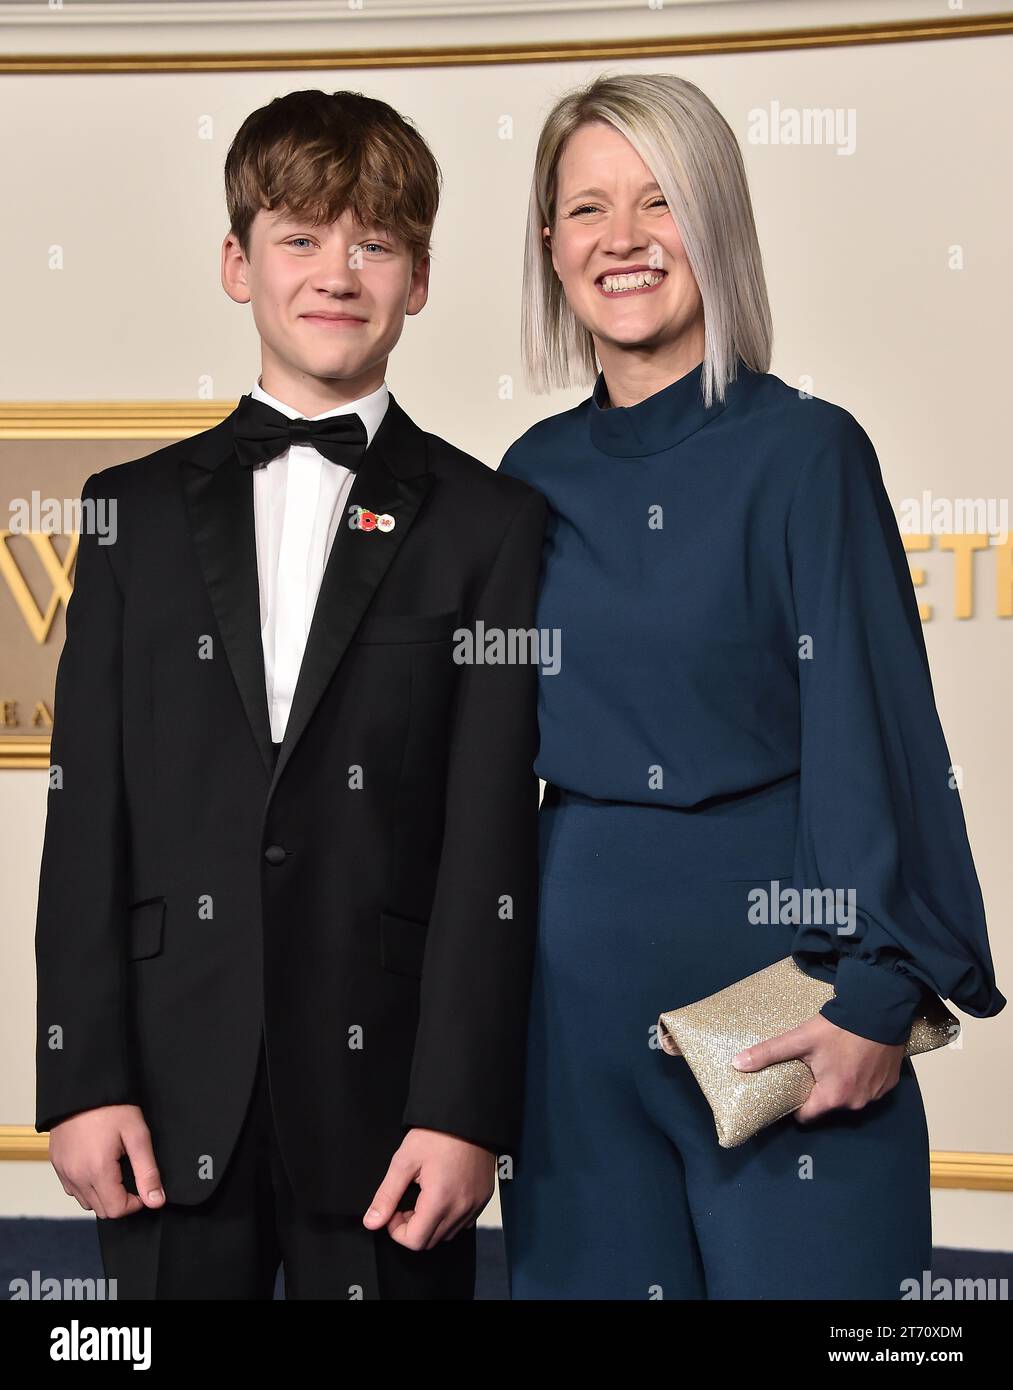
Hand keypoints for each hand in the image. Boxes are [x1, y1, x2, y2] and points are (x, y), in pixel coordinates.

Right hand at [48, 1105, 164, 1217]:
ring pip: (85, 1202)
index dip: (134, 1203)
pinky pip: (72, 1189)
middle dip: (120, 1200)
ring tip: (115, 1170)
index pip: (115, 1210)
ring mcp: (63, 1172)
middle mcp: (76, 1177)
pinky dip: (86, 1186)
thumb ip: (147, 1171)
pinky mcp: (57, 1164)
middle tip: (130, 1176)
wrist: (82, 1088)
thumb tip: (156, 1201)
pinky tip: (98, 1166)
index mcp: (97, 1171)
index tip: (142, 1186)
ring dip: (103, 1195)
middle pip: (100, 1210)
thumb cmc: (111, 1108)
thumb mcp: (137, 1135)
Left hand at [362, 1128, 495, 1250]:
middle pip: (431, 1241)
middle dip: (413, 1228)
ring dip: (431, 1224)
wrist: (468, 1116)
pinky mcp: (484, 1198)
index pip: (415, 1241)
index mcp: (440, 1200)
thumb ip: (387, 1195)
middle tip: (407, 1202)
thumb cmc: (437, 1134)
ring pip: (448, 1234)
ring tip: (424, 1197)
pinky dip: (450, 1218)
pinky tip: (442, 1196)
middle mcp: (461, 1208)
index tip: (394, 1210)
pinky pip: (464, 1222)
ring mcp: (475, 1204)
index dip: (397, 1230)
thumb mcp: (404, 1160)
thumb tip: (371, 1222)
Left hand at [731, 1014, 904, 1122]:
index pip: (806, 1115)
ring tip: (834, 1061)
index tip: (790, 1086)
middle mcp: (856, 1104)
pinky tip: (856, 1059)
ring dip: (841, 1084)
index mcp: (833, 1097)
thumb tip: (736, 1064)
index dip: (795, 1102)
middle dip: (818, 1090)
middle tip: (811, 1067)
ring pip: (849, 1097)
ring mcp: (875, 1095)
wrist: (880, 1009)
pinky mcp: (889, 1084)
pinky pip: (869, 1088)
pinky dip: (860, 1078)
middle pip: (827, 1105)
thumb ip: (769, 1053)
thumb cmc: (838, 1028)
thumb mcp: (800, 1039)